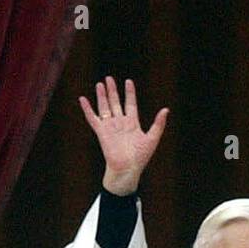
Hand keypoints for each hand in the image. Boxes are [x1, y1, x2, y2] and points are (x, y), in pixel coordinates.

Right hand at [79, 76, 168, 195]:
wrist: (127, 169)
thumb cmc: (141, 157)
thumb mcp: (152, 138)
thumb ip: (158, 124)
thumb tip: (166, 109)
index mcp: (133, 123)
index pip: (130, 104)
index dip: (129, 93)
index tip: (128, 81)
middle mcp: (120, 123)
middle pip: (116, 102)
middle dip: (112, 91)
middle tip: (109, 78)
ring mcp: (110, 127)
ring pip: (104, 107)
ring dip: (102, 96)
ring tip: (99, 84)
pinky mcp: (101, 132)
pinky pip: (92, 118)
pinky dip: (87, 109)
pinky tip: (83, 99)